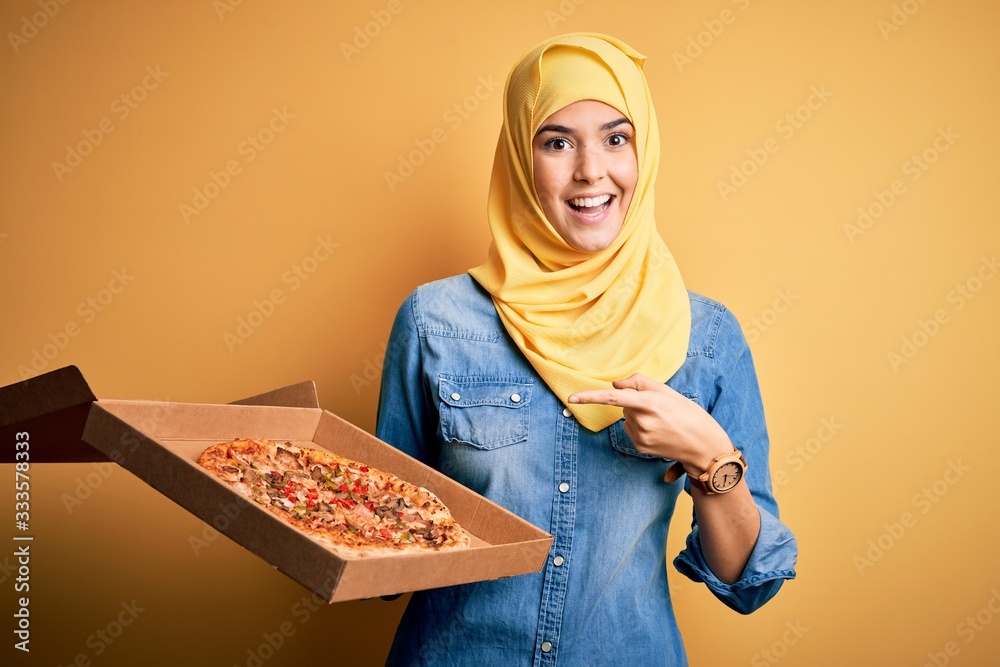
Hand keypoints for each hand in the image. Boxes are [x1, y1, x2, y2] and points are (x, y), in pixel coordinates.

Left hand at [568, 373, 732, 473]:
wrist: (703, 445)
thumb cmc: (687, 413)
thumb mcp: (667, 391)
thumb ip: (638, 382)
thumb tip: (614, 384)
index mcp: (650, 403)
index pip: (613, 397)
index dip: (590, 396)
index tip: (572, 397)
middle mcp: (643, 421)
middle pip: (624, 404)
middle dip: (636, 402)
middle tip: (660, 408)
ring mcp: (640, 437)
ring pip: (627, 417)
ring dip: (638, 415)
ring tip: (662, 421)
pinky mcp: (640, 447)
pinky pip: (631, 429)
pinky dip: (640, 427)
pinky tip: (658, 431)